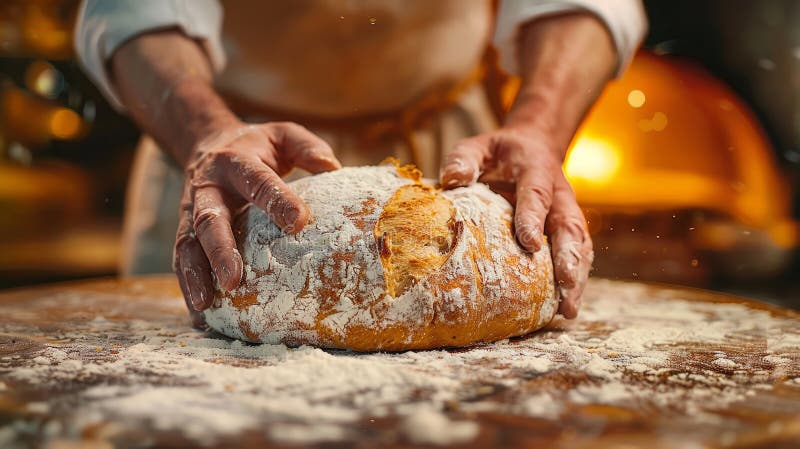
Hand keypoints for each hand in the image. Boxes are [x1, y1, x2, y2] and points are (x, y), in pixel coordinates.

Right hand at [173, 122, 340, 324]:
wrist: (207, 143)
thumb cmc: (256, 146)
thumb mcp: (282, 135)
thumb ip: (306, 147)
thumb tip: (331, 167)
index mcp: (235, 162)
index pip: (257, 181)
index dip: (277, 200)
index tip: (299, 222)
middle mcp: (207, 188)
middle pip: (210, 220)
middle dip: (220, 251)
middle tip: (234, 280)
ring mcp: (191, 212)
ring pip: (187, 245)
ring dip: (196, 276)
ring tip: (207, 306)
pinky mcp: (185, 231)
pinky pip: (182, 260)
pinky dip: (189, 288)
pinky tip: (200, 317)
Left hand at [440, 128, 592, 317]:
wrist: (533, 146)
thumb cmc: (499, 152)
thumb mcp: (479, 146)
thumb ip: (465, 159)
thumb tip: (452, 180)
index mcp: (537, 170)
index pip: (536, 195)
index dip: (534, 218)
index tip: (530, 243)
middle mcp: (559, 194)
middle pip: (569, 225)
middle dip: (568, 255)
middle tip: (565, 282)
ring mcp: (567, 213)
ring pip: (580, 245)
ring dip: (577, 277)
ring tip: (568, 309)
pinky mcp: (569, 230)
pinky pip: (578, 256)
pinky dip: (575, 282)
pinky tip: (565, 309)